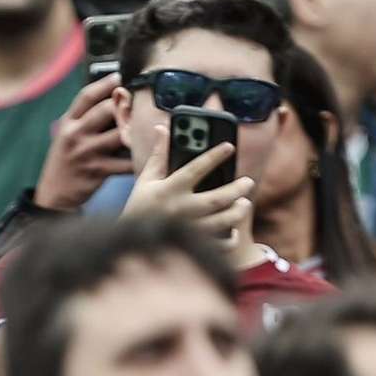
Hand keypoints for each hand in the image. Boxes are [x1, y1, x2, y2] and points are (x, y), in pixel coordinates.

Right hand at [33, 73, 135, 210]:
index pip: (86, 96)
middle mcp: (75, 135)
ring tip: (150, 126)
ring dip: (136, 130)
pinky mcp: (97, 171)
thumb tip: (110, 97)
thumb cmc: (65, 160)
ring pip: (120, 134)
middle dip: (125, 104)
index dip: (105, 84)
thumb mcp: (66, 135)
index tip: (119, 76)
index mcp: (67, 123)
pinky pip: (125, 162)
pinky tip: (148, 154)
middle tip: (139, 102)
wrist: (54, 194)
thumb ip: (83, 118)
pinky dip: (138, 159)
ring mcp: (86, 153)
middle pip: (106, 110)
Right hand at [122, 124, 254, 241]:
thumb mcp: (146, 180)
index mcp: (167, 191)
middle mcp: (178, 210)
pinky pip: (218, 244)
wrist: (127, 243)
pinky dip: (229, 238)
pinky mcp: (191, 248)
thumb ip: (159, 155)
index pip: (195, 169)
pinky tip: (232, 230)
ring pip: (222, 221)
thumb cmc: (139, 207)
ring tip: (244, 203)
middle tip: (248, 181)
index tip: (229, 146)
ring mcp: (187, 231)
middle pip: (216, 199)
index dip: (213, 156)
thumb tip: (163, 128)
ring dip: (237, 211)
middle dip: (236, 188)